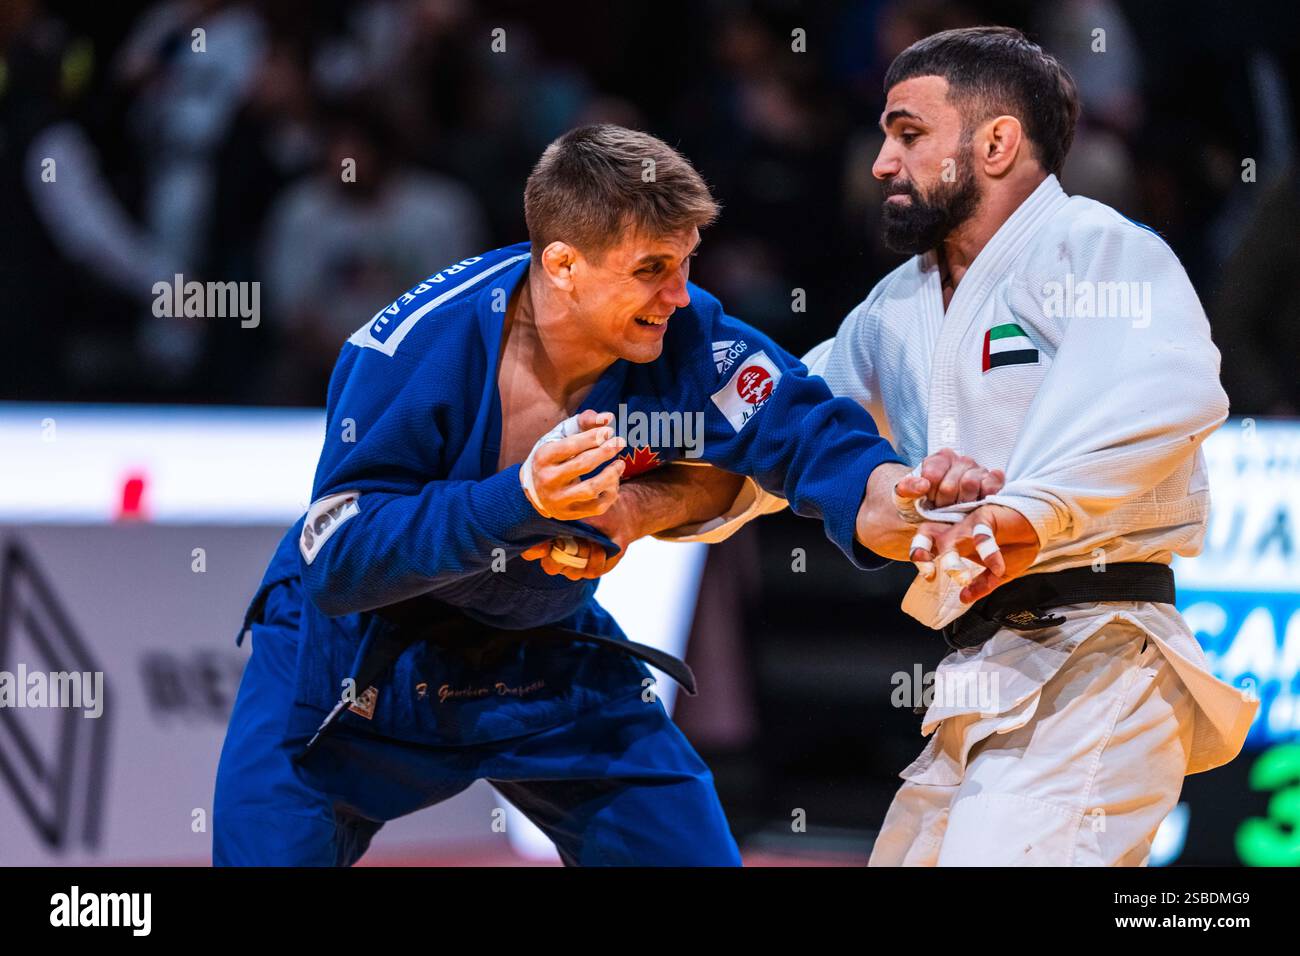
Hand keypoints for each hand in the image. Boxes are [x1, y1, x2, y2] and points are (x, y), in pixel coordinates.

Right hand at [520, 480, 645, 579]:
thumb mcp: (573, 507)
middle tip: (569, 542)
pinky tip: (599, 546)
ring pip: (571, 572)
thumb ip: (557, 514)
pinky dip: (596, 558)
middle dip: (560, 556)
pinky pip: (590, 571)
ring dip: (581, 554)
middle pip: (550, 566)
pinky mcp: (592, 569)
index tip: (544, 544)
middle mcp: (559, 555)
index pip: (531, 551)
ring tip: (590, 540)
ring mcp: (576, 564)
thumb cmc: (592, 507)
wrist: (618, 515)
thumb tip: (545, 515)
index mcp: (548, 539)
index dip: (534, 551)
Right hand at [524, 409, 625, 519]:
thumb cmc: (556, 455)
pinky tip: (614, 481)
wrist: (538, 488)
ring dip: (612, 475)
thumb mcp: (562, 436)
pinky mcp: (569, 514)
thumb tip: (608, 418)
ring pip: (591, 489)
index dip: (593, 437)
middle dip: (606, 452)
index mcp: (543, 457)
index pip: (571, 446)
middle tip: (620, 442)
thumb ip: (584, 422)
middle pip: (583, 465)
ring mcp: (558, 500)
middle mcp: (547, 480)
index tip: (610, 431)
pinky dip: (610, 493)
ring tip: (620, 464)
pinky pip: (597, 507)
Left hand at [893, 448, 1004, 515]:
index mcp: (942, 458)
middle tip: (943, 506)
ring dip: (961, 502)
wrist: (945, 506)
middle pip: (949, 485)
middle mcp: (962, 461)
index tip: (928, 497)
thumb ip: (908, 487)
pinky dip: (982, 496)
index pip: (932, 475)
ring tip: (958, 506)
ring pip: (969, 484)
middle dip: (943, 502)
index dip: (929, 492)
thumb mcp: (909, 493)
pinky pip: (991, 485)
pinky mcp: (994, 481)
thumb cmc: (928, 498)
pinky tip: (975, 503)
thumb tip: (923, 486)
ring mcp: (980, 470)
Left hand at [909, 504, 1040, 603]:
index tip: (928, 576)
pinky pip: (982, 534)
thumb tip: (964, 598)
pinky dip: (988, 552)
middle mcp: (957, 532)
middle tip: (926, 571)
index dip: (922, 558)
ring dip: (951, 556)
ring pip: (952, 536)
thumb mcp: (998, 573)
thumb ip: (982, 585)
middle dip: (920, 549)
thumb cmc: (1016, 545)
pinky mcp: (986, 517)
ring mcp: (970, 523)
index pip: (929, 547)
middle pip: (926, 533)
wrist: (1038, 524)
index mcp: (956, 544)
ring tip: (958, 576)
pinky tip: (997, 567)